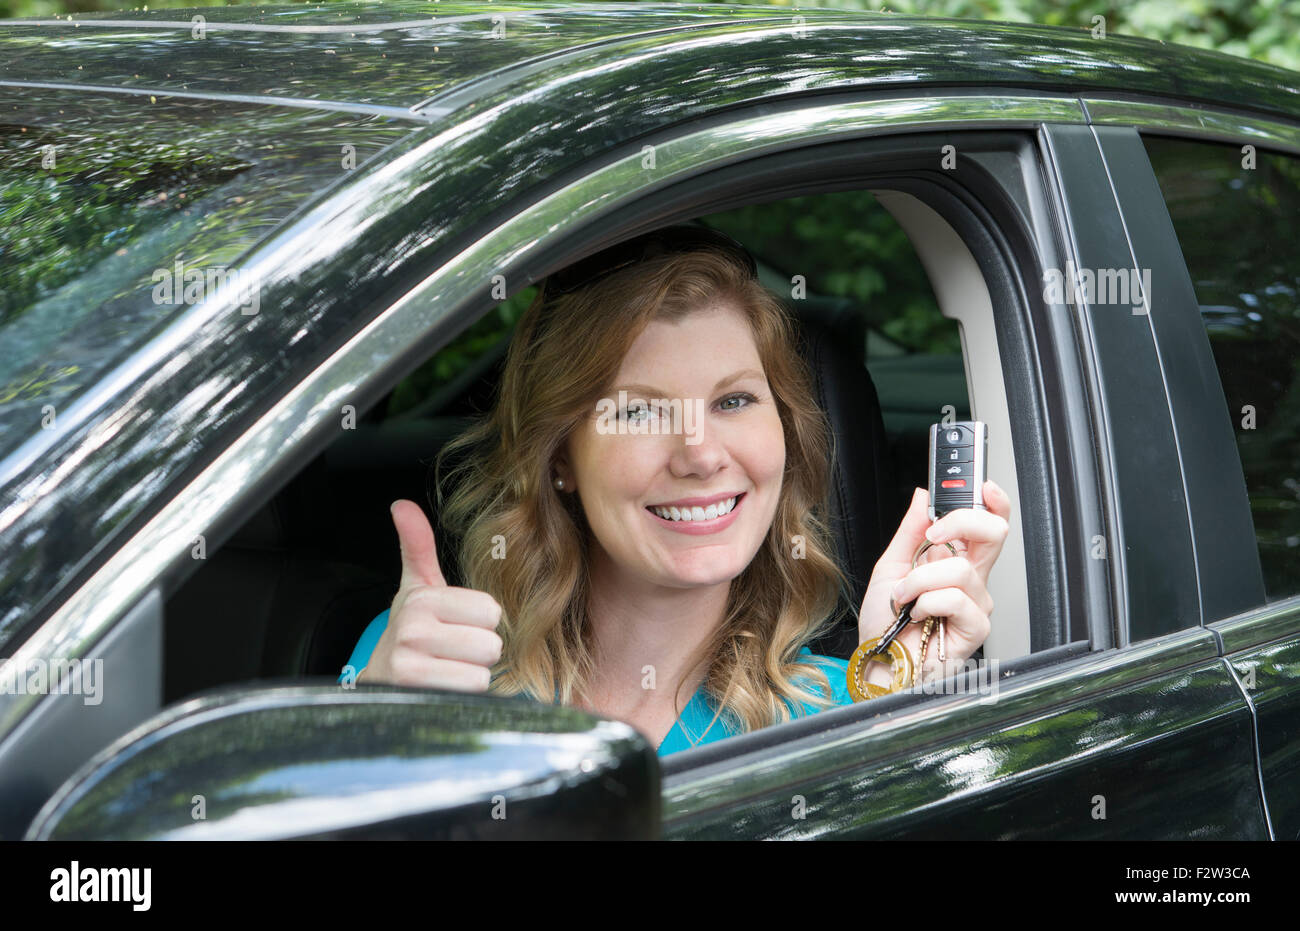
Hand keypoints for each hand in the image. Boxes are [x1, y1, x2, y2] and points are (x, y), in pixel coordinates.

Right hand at [356, 500, 503, 690]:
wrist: (379, 680)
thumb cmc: (410, 631)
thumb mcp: (415, 587)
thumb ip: (417, 546)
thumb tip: (402, 504)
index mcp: (422, 600)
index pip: (490, 610)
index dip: (481, 621)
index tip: (456, 624)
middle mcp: (413, 630)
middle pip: (491, 643)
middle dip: (478, 650)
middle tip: (453, 650)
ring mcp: (412, 665)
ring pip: (483, 670)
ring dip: (472, 673)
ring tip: (447, 667)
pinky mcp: (417, 695)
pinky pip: (470, 691)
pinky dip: (463, 692)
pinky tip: (443, 684)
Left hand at [858, 481, 1011, 682]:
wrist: (878, 663)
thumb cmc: (884, 625)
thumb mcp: (889, 567)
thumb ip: (909, 531)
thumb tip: (924, 495)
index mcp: (953, 559)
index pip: (986, 523)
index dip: (992, 501)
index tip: (980, 485)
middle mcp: (970, 579)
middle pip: (994, 533)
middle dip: (962, 522)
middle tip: (932, 536)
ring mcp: (976, 603)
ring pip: (961, 569)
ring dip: (920, 581)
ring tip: (904, 598)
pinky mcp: (976, 628)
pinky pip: (956, 598)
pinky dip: (926, 602)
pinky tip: (916, 615)